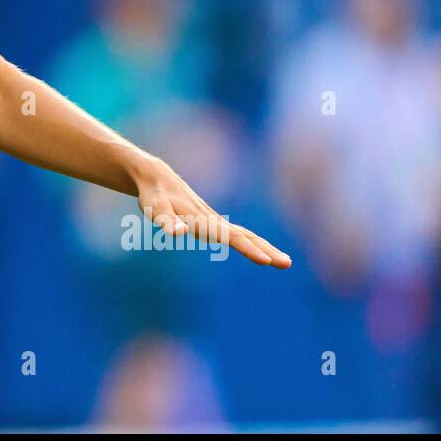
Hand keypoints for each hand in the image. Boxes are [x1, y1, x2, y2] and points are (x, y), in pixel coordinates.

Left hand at [132, 154, 291, 267]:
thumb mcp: (155, 209)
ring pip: (244, 234)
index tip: (265, 261)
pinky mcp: (212, 220)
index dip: (247, 248)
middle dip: (265, 250)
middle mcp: (212, 219)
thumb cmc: (154, 196)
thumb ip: (166, 221)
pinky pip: (237, 233)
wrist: (157, 177)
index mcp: (202, 220)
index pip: (229, 236)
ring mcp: (214, 219)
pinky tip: (264, 251)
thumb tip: (177, 233)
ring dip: (264, 247)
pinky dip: (252, 242)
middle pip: (243, 236)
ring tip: (285, 262)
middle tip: (287, 264)